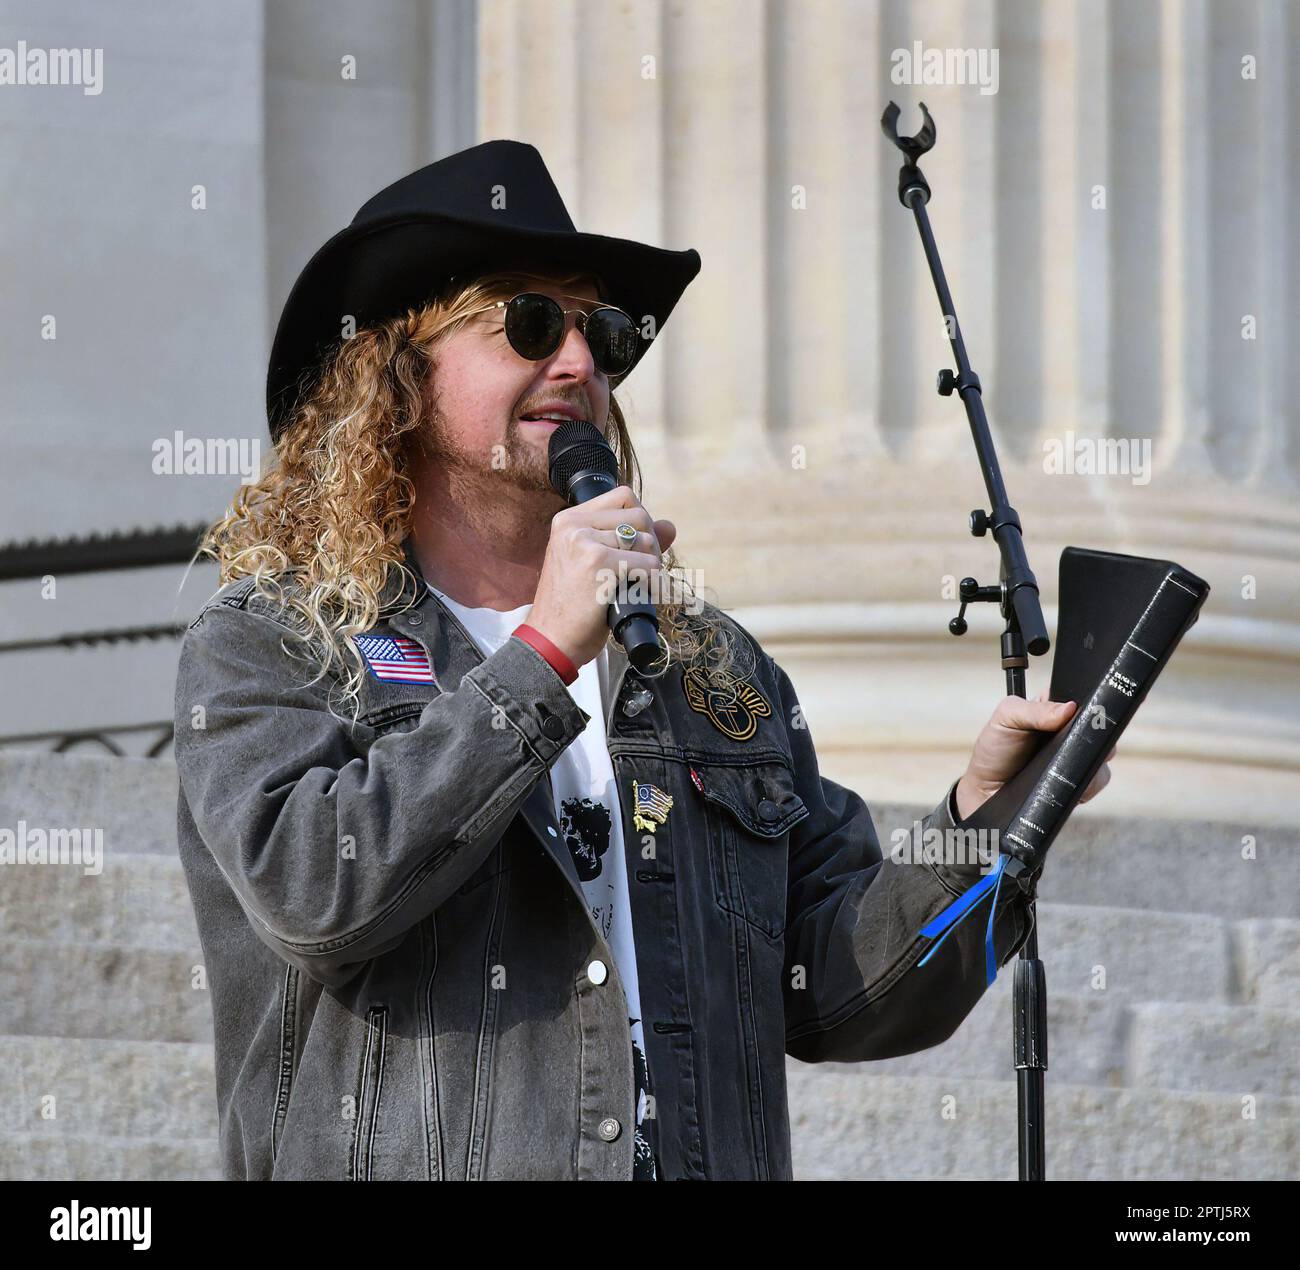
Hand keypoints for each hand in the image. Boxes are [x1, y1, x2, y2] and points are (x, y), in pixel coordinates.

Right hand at [525, 484, 676, 668]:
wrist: (551, 640)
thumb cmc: (572, 608)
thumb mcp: (594, 565)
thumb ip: (630, 541)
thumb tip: (670, 526)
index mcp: (568, 521)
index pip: (623, 496)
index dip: (640, 521)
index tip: (635, 548)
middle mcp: (573, 525)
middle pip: (640, 515)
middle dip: (651, 545)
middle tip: (641, 572)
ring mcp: (585, 542)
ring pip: (647, 541)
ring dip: (652, 566)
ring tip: (636, 586)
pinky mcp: (598, 563)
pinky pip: (650, 566)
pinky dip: (654, 585)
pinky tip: (639, 597)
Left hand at [954, 690, 1115, 820]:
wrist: (986, 790)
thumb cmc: (995, 748)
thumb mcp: (1006, 718)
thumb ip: (1033, 710)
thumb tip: (1069, 708)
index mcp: (1057, 707)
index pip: (1087, 695)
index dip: (1093, 698)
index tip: (1090, 705)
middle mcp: (1073, 731)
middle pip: (1104, 724)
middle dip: (1098, 729)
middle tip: (1076, 736)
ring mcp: (1079, 757)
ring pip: (1105, 753)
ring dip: (1090, 756)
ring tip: (1060, 762)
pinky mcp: (1081, 782)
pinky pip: (1097, 779)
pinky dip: (1086, 780)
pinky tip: (1064, 779)